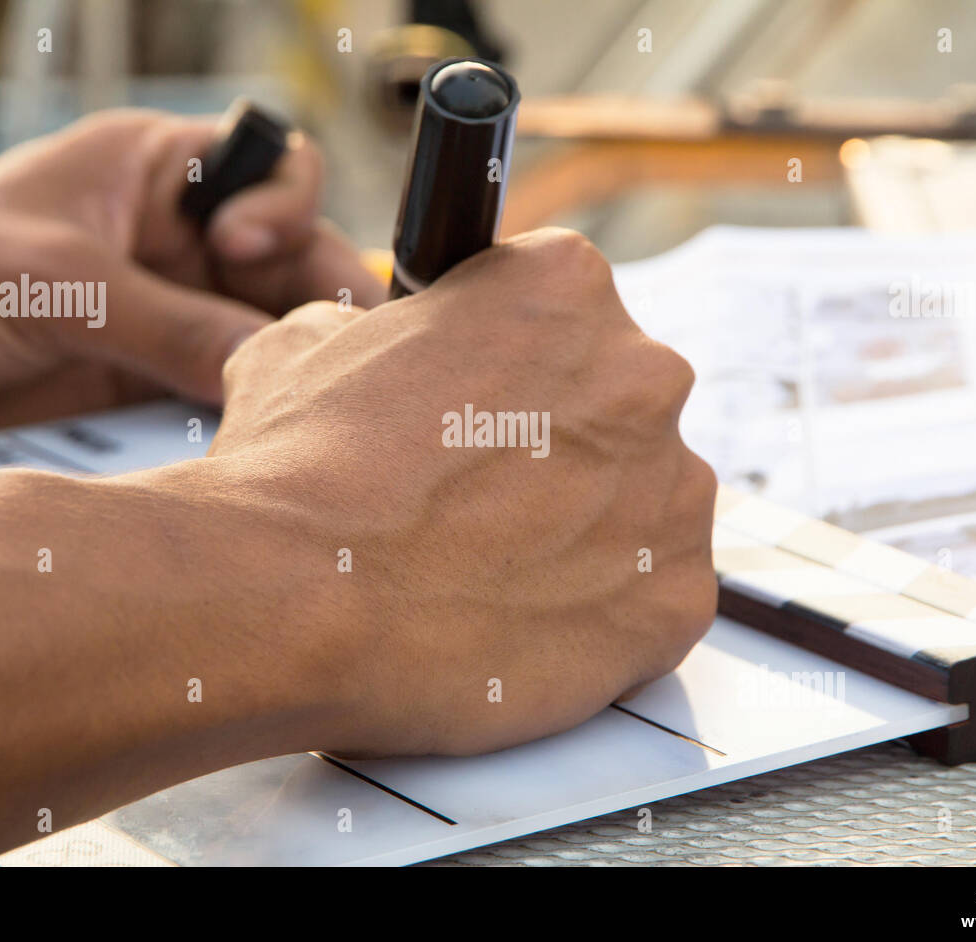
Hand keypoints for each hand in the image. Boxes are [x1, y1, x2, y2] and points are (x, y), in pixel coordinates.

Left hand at [0, 108, 383, 447]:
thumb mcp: (53, 281)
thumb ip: (169, 322)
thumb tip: (273, 364)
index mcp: (156, 175)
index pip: (272, 171)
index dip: (285, 207)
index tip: (245, 250)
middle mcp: (178, 246)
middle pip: (291, 267)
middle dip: (314, 308)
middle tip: (325, 359)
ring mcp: (172, 322)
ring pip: (270, 341)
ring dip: (288, 371)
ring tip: (298, 407)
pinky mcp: (155, 391)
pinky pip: (229, 401)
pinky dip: (250, 420)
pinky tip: (254, 438)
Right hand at [207, 228, 717, 756]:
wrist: (298, 600)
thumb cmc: (299, 472)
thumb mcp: (312, 341)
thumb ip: (385, 328)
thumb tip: (387, 348)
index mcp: (566, 285)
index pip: (564, 311)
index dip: (513, 367)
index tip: (481, 409)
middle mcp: (645, 374)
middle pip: (620, 408)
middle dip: (560, 448)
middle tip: (480, 499)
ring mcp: (674, 491)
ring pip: (644, 504)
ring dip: (587, 529)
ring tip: (493, 571)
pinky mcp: (676, 598)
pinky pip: (652, 598)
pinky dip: (602, 615)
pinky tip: (525, 622)